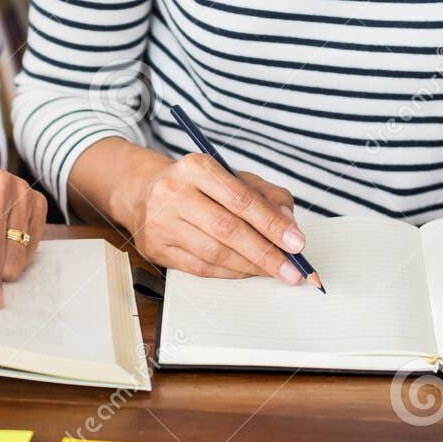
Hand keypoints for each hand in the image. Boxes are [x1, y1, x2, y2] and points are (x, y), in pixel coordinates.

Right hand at [114, 153, 306, 281]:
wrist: (145, 193)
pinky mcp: (155, 248)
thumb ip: (267, 195)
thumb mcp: (233, 177)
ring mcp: (161, 222)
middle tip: (291, 268)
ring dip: (249, 266)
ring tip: (273, 271)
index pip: (241, 199)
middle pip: (228, 229)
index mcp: (196, 167)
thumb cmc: (197, 186)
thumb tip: (289, 225)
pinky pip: (199, 268)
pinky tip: (246, 272)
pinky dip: (229, 273)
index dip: (272, 224)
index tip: (297, 243)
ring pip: (214, 252)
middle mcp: (174, 192)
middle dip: (265, 252)